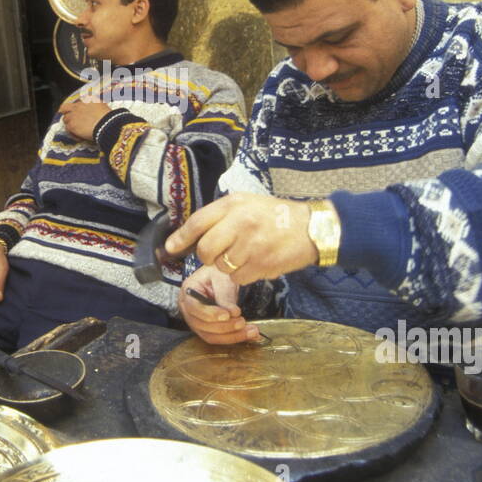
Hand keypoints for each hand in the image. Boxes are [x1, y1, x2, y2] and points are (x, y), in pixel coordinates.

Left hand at [58, 99, 110, 140]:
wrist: (106, 124)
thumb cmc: (108, 117)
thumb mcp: (103, 106)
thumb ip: (96, 104)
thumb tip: (96, 106)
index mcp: (85, 100)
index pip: (75, 103)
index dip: (75, 109)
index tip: (78, 114)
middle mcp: (77, 106)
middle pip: (64, 108)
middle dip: (67, 114)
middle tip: (72, 120)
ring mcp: (73, 115)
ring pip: (65, 119)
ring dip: (70, 124)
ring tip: (78, 131)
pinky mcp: (71, 125)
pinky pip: (68, 130)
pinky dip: (73, 134)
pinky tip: (80, 137)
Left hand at [164, 193, 318, 285]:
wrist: (311, 228)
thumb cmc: (276, 216)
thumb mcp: (247, 203)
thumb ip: (221, 216)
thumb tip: (192, 236)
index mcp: (234, 205)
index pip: (198, 222)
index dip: (180, 238)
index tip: (170, 248)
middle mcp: (240, 223)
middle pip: (205, 250)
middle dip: (209, 256)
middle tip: (222, 251)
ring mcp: (251, 245)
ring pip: (222, 267)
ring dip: (230, 265)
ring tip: (248, 252)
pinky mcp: (261, 264)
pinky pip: (239, 278)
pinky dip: (245, 274)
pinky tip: (258, 261)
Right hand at [178, 265, 259, 344]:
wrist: (220, 276)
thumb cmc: (218, 272)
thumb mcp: (221, 277)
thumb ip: (225, 295)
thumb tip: (233, 313)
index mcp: (188, 291)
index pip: (194, 307)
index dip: (210, 314)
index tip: (227, 315)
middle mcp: (187, 309)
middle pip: (202, 325)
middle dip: (224, 327)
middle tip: (242, 322)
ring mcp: (195, 321)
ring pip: (210, 336)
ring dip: (232, 336)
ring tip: (251, 331)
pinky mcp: (206, 329)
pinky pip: (218, 338)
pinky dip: (234, 338)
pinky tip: (249, 334)